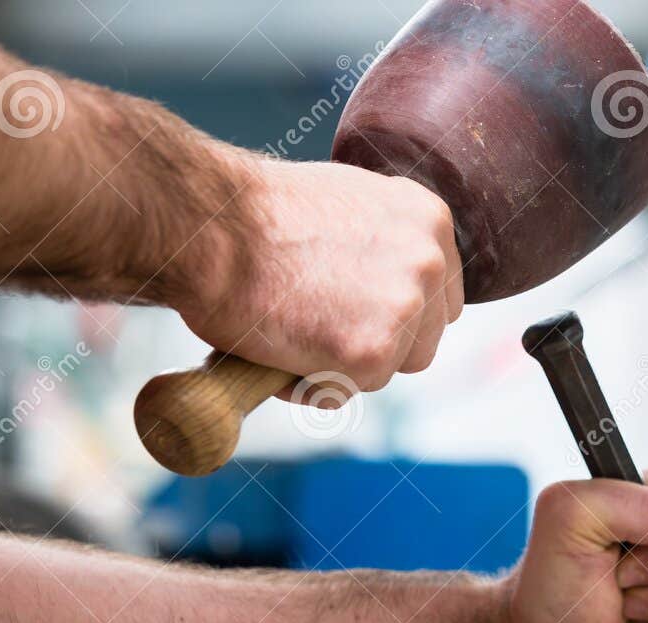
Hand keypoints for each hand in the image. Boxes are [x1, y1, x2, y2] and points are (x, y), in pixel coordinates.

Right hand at [176, 156, 463, 396]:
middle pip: (424, 338)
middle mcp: (429, 262)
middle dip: (378, 344)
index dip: (398, 314)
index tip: (358, 314)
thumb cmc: (252, 213)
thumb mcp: (342, 204)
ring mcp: (404, 308)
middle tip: (318, 327)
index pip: (439, 295)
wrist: (208, 224)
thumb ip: (380, 243)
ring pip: (389, 369)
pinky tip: (276, 348)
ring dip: (343, 366)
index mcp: (428, 220)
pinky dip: (306, 385)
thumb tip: (384, 285)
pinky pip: (343, 392)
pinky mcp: (371, 352)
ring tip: (290, 333)